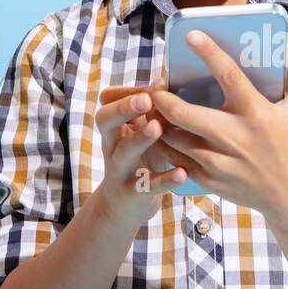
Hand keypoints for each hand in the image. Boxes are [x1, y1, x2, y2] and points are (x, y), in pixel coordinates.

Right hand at [94, 82, 184, 224]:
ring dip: (140, 138)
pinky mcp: (132, 193)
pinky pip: (147, 185)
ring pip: (124, 152)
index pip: (108, 102)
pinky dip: (164, 179)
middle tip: (146, 100)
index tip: (151, 88)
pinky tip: (181, 172)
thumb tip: (162, 81)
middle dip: (124, 108)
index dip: (127, 93)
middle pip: (105, 121)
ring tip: (157, 127)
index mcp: (115, 128)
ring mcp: (119, 169)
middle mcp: (112, 145)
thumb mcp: (142, 134)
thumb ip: (151, 111)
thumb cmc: (140, 160)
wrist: (124, 207)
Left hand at [149, 23, 287, 218]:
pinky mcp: (210, 180)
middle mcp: (235, 138)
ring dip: (158, 121)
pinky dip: (164, 145)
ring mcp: (219, 162)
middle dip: (162, 97)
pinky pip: (176, 160)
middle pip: (184, 113)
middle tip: (155, 85)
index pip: (229, 76)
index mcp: (257, 114)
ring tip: (153, 108)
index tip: (191, 35)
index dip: (209, 53)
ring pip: (173, 138)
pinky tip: (161, 134)